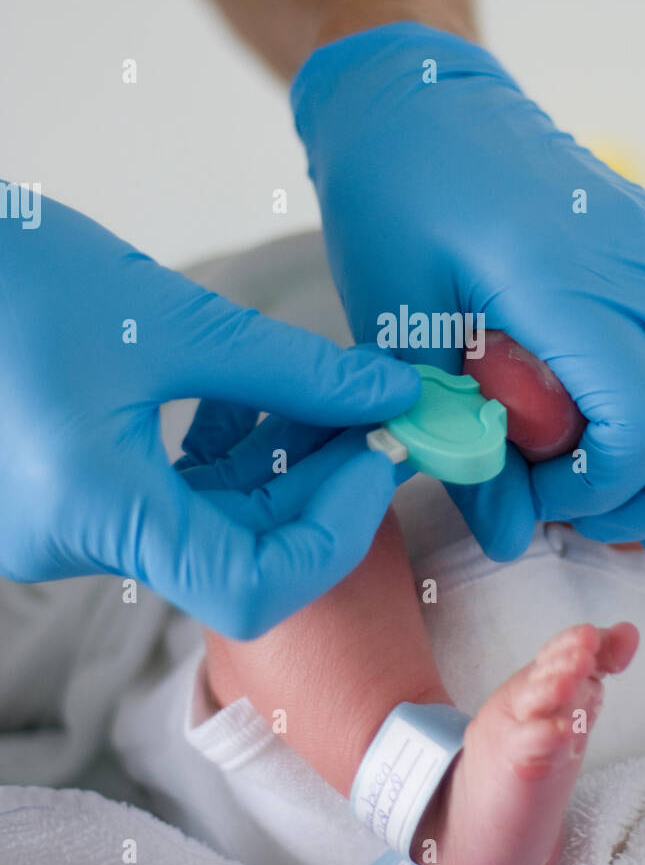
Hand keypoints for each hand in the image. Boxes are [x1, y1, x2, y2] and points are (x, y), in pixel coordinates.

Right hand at [0, 192, 418, 635]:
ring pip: (205, 527)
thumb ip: (290, 368)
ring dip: (274, 466)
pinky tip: (244, 394)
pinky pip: (165, 501)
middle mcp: (70, 542)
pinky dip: (221, 457)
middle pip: (235, 553)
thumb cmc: (13, 275)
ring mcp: (60, 526)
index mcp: (91, 509)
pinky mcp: (59, 498)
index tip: (379, 453)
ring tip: (318, 392)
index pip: (250, 589)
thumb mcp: (166, 318)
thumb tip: (387, 391)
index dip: (334, 531)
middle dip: (317, 486)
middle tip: (375, 414)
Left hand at [291, 22, 644, 556]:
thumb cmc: (390, 196)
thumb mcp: (394, 326)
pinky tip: (575, 415)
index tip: (529, 498)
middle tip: (587, 520)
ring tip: (582, 482)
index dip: (601, 485)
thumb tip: (507, 535)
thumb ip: (455, 434)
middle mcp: (636, 262)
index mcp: (569, 278)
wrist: (411, 94)